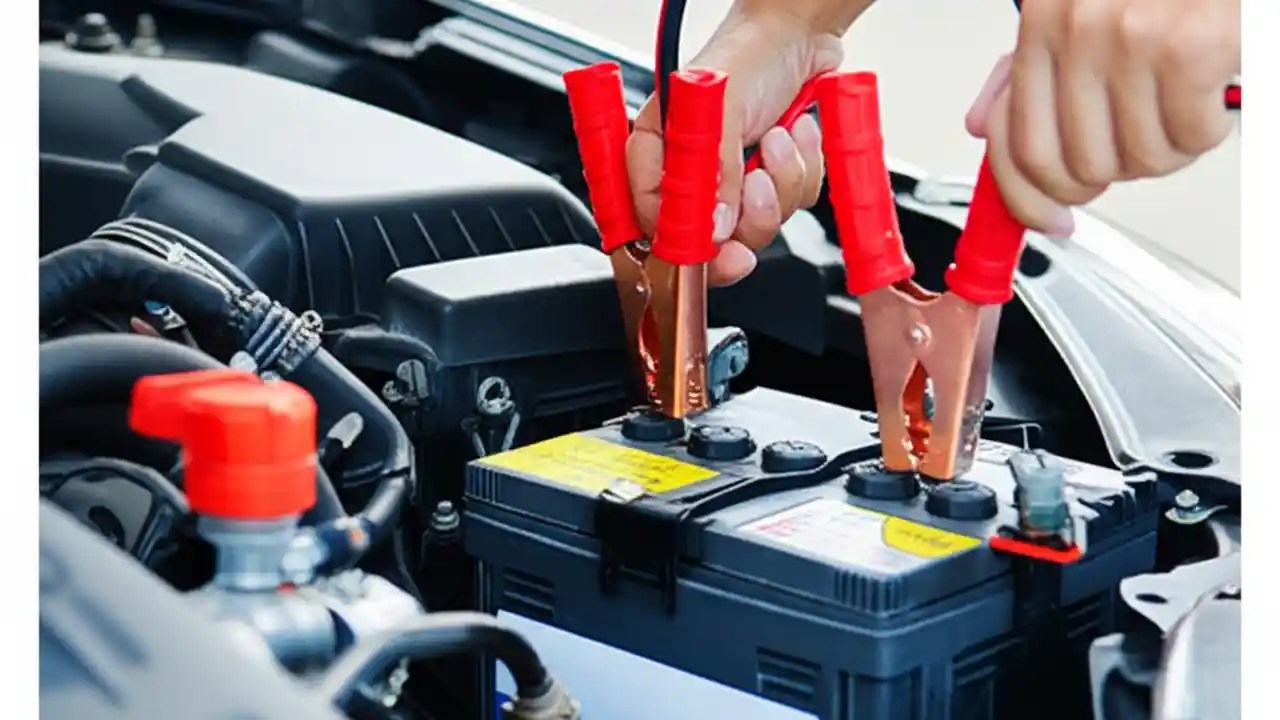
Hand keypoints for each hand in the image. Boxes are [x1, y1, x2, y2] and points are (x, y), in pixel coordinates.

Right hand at [627, 8, 843, 284]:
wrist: (799, 34)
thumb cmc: (748, 55)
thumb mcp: (723, 109)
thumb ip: (715, 169)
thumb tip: (714, 224)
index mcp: (659, 153)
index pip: (650, 217)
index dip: (679, 241)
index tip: (709, 243)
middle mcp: (691, 173)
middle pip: (707, 238)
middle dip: (746, 217)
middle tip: (758, 184)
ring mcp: (732, 182)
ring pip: (756, 225)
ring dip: (781, 182)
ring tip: (780, 139)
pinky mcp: (770, 180)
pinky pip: (792, 206)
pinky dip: (804, 171)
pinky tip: (796, 135)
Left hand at [966, 0, 1239, 236]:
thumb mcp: (1081, 15)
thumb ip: (1030, 69)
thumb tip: (984, 127)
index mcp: (1042, 21)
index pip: (1013, 145)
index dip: (1029, 200)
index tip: (1049, 220)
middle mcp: (1076, 26)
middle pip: (1075, 167)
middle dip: (1112, 173)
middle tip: (1137, 140)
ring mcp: (1129, 37)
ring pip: (1137, 161)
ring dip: (1168, 148)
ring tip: (1178, 103)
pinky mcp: (1186, 50)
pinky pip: (1189, 138)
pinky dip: (1208, 128)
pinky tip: (1208, 89)